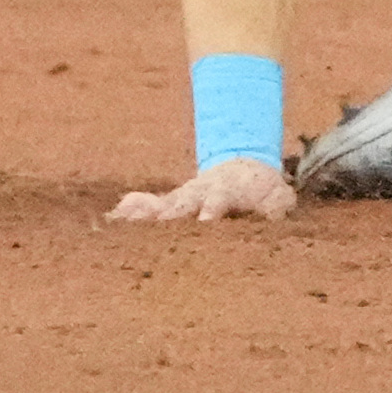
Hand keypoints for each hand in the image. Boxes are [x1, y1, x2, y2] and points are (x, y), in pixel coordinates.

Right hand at [107, 158, 295, 223]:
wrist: (244, 170)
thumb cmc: (264, 192)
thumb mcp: (277, 197)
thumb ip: (277, 205)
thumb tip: (276, 213)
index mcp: (226, 193)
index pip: (218, 202)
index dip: (211, 211)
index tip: (204, 221)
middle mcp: (199, 194)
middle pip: (182, 204)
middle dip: (171, 214)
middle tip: (159, 222)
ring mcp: (182, 200)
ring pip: (161, 205)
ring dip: (144, 212)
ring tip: (122, 216)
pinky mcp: (170, 208)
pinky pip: (147, 208)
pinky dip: (131, 210)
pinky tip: (114, 216)